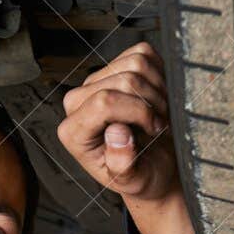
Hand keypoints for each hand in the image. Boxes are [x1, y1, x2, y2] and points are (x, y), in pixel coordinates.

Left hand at [56, 42, 194, 233]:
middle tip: (159, 125)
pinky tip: (157, 98)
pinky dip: (160, 74)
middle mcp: (78, 103)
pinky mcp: (115, 67)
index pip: (104, 101)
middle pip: (124, 80)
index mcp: (73, 132)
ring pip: (136, 63)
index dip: (138, 112)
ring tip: (158, 114)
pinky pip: (143, 53)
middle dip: (151, 103)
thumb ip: (121, 164)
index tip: (154, 129)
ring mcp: (96, 81)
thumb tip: (117, 133)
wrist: (153, 167)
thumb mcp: (132, 181)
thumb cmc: (140, 175)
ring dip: (158, 90)